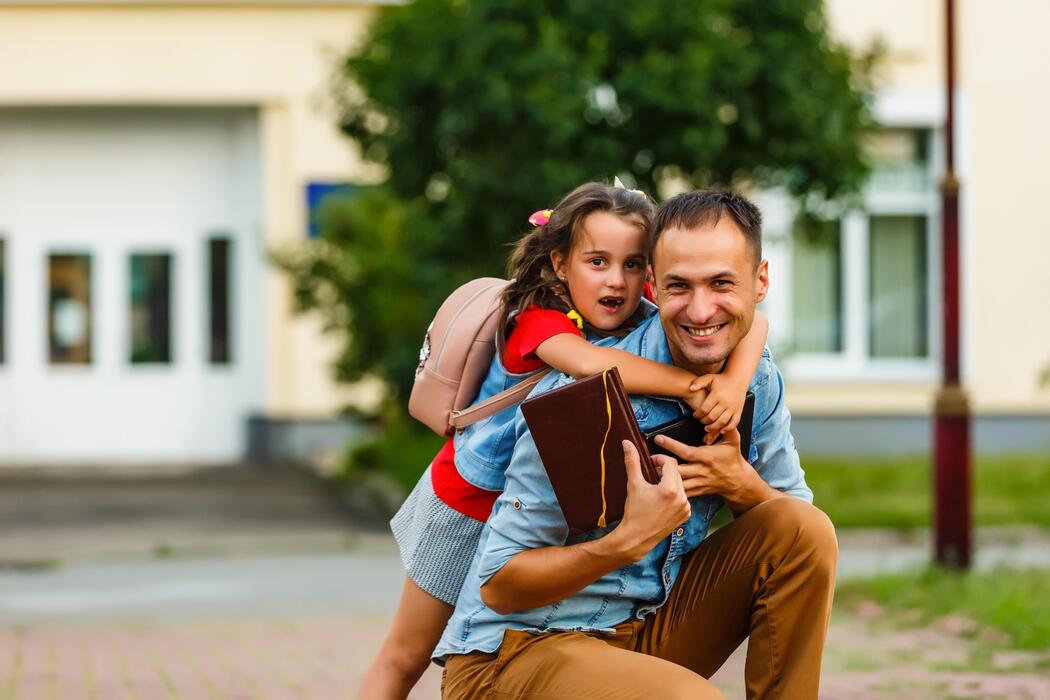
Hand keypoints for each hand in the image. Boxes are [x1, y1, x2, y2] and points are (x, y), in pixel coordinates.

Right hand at [613, 441, 690, 561]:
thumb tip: (627, 443)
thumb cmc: (634, 513)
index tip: (650, 463)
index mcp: (670, 489)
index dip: (659, 459)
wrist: (636, 538)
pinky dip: (674, 494)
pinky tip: (662, 499)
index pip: (670, 463)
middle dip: (663, 470)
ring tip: (655, 487)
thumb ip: (632, 462)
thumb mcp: (633, 484)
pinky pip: (683, 497)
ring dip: (669, 482)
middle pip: (676, 473)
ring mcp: (685, 508)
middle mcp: (682, 498)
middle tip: (651, 474)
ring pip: (680, 484)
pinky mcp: (686, 515)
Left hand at [654, 429, 757, 500]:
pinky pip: (681, 492)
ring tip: (650, 470)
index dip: (671, 445)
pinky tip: (659, 483)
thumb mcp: (733, 441)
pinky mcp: (697, 491)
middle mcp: (702, 471)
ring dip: (663, 478)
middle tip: (649, 457)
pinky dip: (670, 488)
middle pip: (678, 470)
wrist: (738, 481)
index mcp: (707, 457)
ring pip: (677, 483)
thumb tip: (721, 417)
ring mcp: (699, 482)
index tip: (658, 438)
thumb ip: (728, 428)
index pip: (686, 451)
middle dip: (662, 464)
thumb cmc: (732, 458)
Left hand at [687, 374, 745, 443]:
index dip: (698, 414)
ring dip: (713, 427)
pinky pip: (734, 423)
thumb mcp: (709, 378)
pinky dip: (727, 428)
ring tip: (707, 428)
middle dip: (704, 421)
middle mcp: (725, 402)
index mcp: (717, 395)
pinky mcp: (739, 411)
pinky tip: (721, 430)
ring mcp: (733, 407)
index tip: (695, 415)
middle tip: (700, 421)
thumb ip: (699, 382)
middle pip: (712, 417)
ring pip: (722, 422)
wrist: (738, 379)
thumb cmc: (721, 379)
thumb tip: (690, 388)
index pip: (704, 409)